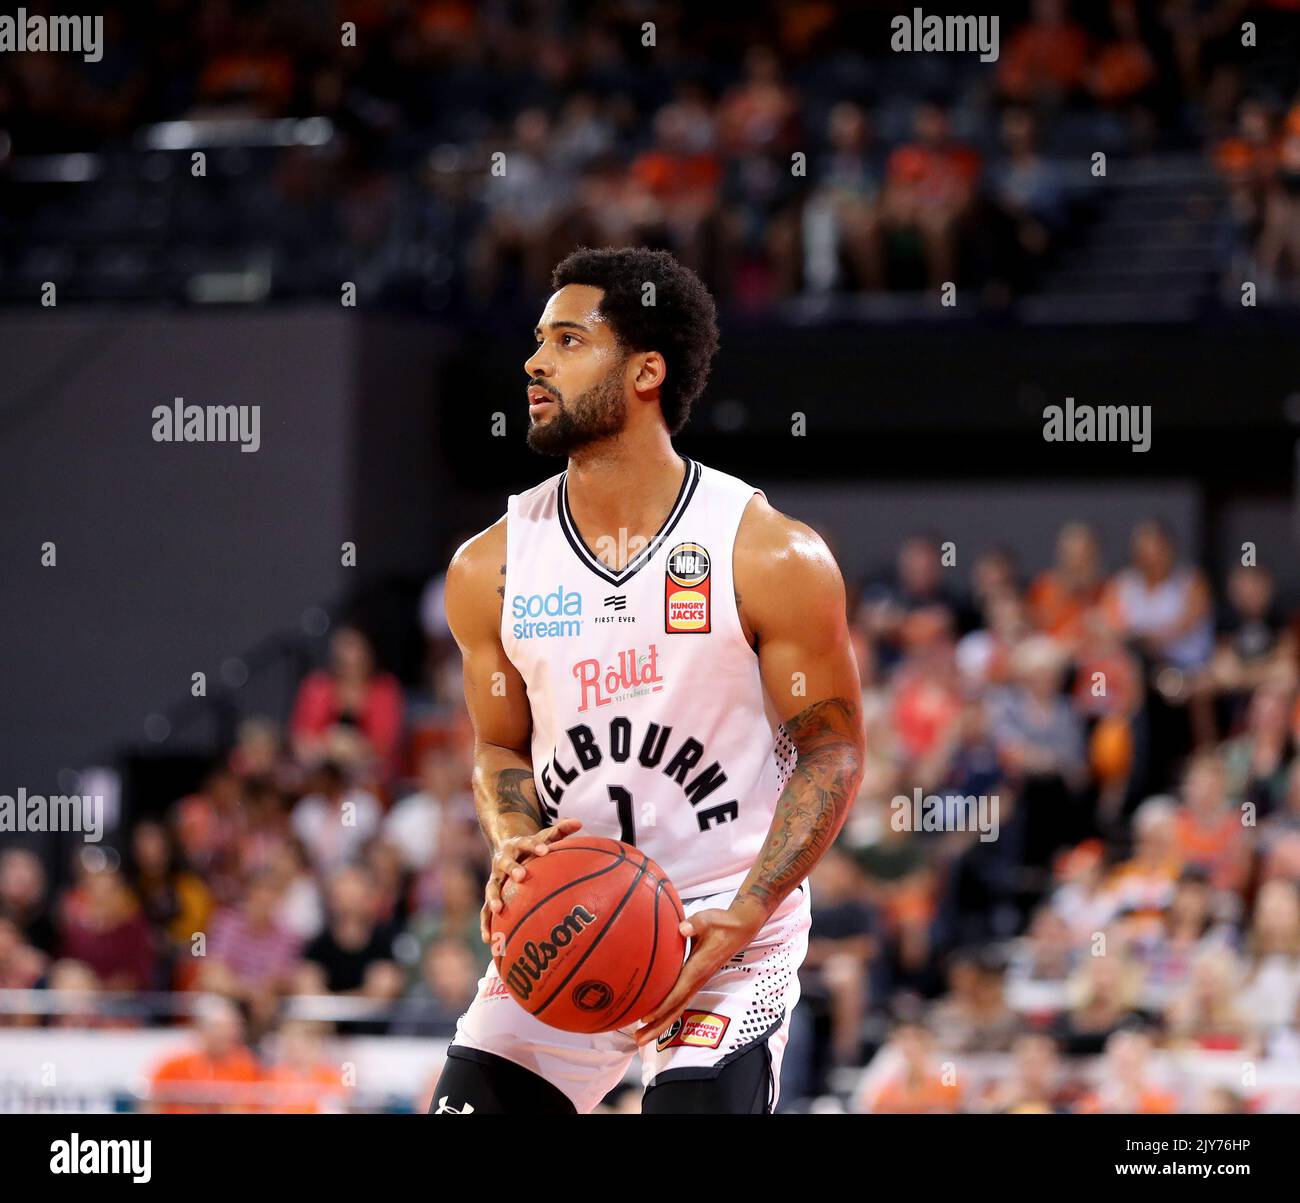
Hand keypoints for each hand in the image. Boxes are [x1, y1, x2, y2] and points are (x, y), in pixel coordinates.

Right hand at [480, 817, 582, 942]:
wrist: (505, 848)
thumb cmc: (532, 846)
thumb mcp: (544, 836)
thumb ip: (560, 830)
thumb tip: (579, 822)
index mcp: (516, 845)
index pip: (526, 843)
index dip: (535, 846)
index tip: (545, 851)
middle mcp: (502, 861)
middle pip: (505, 864)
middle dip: (513, 870)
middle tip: (521, 876)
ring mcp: (494, 877)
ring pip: (491, 887)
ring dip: (493, 898)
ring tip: (498, 910)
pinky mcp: (492, 893)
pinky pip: (486, 910)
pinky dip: (486, 924)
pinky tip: (489, 940)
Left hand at [634, 894, 768, 1046]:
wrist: (741, 928)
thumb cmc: (722, 922)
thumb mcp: (708, 919)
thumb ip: (695, 923)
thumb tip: (682, 927)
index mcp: (698, 968)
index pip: (678, 992)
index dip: (662, 1006)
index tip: (645, 1018)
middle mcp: (698, 979)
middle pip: (676, 1009)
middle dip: (658, 1026)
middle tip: (638, 1039)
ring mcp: (698, 981)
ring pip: (678, 1008)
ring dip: (660, 1024)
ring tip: (641, 1037)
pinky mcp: (696, 979)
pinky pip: (680, 1000)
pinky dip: (667, 1013)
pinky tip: (654, 1018)